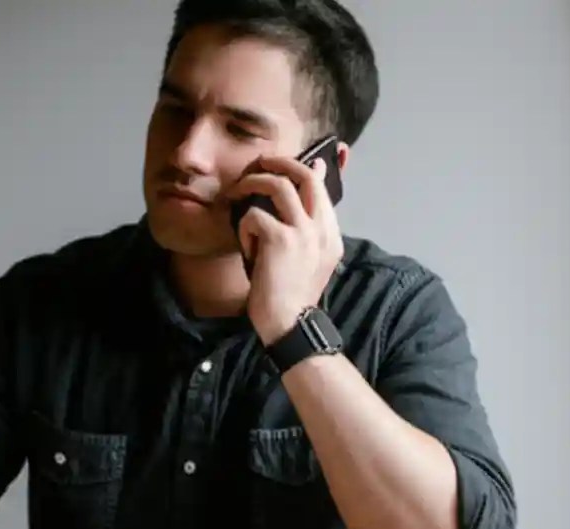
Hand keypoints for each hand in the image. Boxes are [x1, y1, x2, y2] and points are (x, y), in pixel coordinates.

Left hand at [229, 154, 343, 344]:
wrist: (289, 323)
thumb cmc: (293, 295)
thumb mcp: (310, 260)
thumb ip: (309, 231)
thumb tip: (299, 213)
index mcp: (331, 234)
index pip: (322, 186)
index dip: (303, 167)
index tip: (282, 163)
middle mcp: (322, 229)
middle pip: (306, 175)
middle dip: (278, 163)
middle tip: (259, 165)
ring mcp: (303, 232)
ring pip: (278, 185)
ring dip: (252, 184)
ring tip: (237, 192)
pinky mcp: (280, 240)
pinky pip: (254, 216)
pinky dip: (244, 227)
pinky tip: (245, 245)